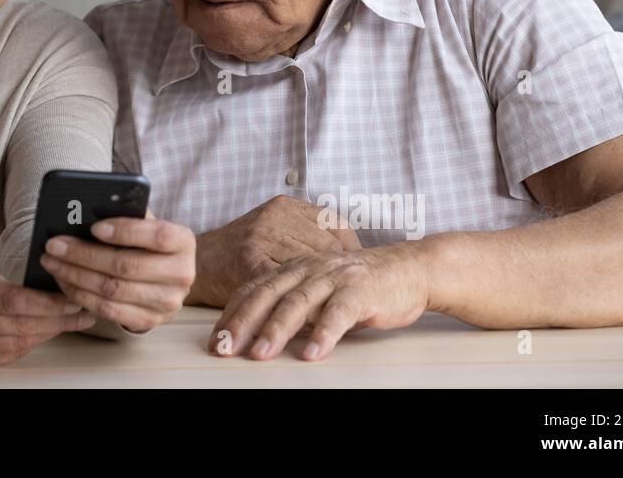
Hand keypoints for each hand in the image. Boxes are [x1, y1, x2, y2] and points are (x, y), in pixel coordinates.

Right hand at [0, 268, 94, 366]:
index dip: (50, 303)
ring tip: (71, 322)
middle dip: (59, 320)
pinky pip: (8, 356)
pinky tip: (45, 334)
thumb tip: (46, 290)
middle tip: (84, 312)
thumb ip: (4, 285)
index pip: (17, 300)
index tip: (74, 298)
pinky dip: (30, 344)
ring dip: (50, 333)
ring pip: (20, 343)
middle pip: (23, 325)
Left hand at [39, 215, 195, 331]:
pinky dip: (80, 295)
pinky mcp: (149, 320)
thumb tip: (88, 210)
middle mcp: (182, 274)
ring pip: (112, 290)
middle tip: (54, 245)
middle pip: (127, 266)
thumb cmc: (148, 243)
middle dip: (84, 255)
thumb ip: (127, 215)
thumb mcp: (146, 224)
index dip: (125, 231)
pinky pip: (107, 310)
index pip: (158, 235)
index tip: (93, 227)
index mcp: (184, 242)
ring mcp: (167, 302)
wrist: (167, 278)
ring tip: (52, 262)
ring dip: (75, 275)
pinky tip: (65, 281)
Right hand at [190, 195, 361, 305]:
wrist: (198, 261)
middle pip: (326, 246)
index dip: (351, 250)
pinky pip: (286, 284)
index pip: (335, 224)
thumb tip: (351, 259)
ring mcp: (263, 236)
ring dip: (324, 288)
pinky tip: (310, 313)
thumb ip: (305, 235)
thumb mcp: (274, 230)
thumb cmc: (241, 252)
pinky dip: (299, 300)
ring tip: (338, 307)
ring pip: (309, 266)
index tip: (359, 270)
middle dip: (340, 272)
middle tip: (354, 293)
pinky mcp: (250, 261)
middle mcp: (276, 216)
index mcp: (286, 205)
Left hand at [209, 244, 429, 360]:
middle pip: (267, 294)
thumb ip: (290, 307)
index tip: (214, 340)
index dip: (232, 314)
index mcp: (293, 270)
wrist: (408, 269)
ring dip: (276, 330)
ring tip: (259, 354)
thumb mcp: (317, 292)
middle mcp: (308, 270)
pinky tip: (312, 353)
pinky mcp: (361, 291)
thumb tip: (255, 335)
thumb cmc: (358, 285)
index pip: (254, 289)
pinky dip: (324, 334)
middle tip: (224, 348)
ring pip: (298, 303)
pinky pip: (339, 313)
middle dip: (242, 322)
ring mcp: (334, 278)